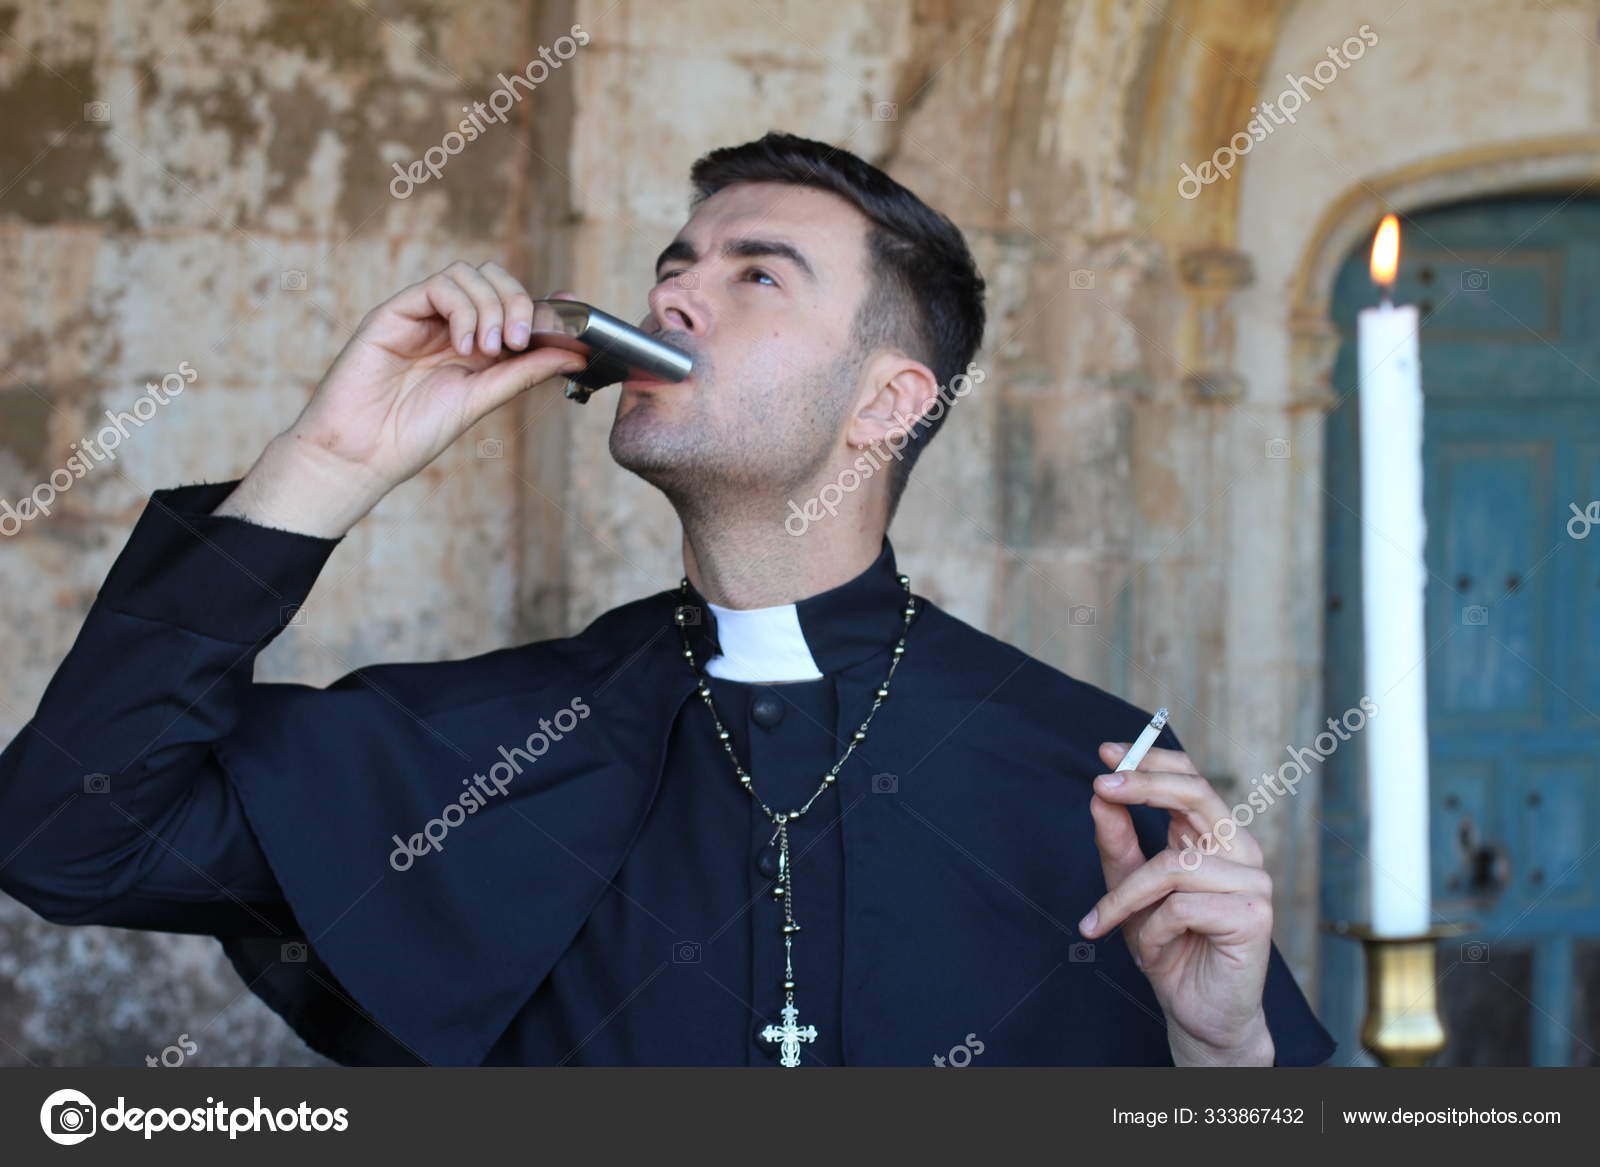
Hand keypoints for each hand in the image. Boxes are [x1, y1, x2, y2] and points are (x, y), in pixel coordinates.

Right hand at [217, 264, 586, 535]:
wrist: (361, 453)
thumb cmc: (413, 433)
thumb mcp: (482, 399)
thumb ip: (524, 372)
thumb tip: (575, 354)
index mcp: (474, 345)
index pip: (513, 305)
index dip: (545, 304)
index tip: (573, 315)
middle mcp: (450, 325)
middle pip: (494, 279)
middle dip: (518, 302)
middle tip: (518, 341)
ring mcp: (422, 316)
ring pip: (468, 275)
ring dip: (491, 306)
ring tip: (490, 350)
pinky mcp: (395, 311)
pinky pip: (439, 286)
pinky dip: (463, 310)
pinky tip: (464, 346)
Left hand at [1077, 741, 1275, 1065]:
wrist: (1197, 1013)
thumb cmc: (1169, 947)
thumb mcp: (1129, 890)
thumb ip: (1118, 844)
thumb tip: (1101, 796)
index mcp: (1212, 837)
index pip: (1189, 779)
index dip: (1150, 759)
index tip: (1105, 752)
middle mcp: (1239, 850)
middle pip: (1197, 793)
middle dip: (1144, 783)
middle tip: (1099, 785)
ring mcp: (1253, 881)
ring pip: (1174, 864)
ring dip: (1127, 897)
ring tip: (1106, 923)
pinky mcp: (1254, 916)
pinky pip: (1182, 906)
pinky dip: (1153, 930)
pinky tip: (1154, 953)